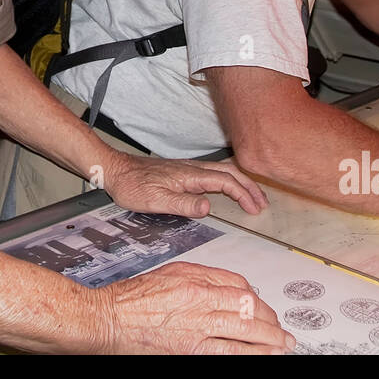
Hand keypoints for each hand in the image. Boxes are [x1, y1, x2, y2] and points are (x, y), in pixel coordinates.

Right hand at [94, 261, 294, 353]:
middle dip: (270, 320)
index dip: (256, 297)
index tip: (262, 307)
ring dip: (269, 339)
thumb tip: (228, 288)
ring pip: (245, 330)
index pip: (238, 285)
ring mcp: (196, 326)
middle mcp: (199, 299)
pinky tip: (262, 356)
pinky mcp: (190, 350)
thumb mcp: (168, 274)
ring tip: (282, 345)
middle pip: (248, 307)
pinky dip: (249, 354)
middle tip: (282, 330)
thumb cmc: (130, 298)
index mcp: (194, 278)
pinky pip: (228, 352)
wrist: (107, 319)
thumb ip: (198, 278)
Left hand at [100, 152, 268, 217]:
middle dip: (250, 186)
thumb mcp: (155, 200)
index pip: (226, 181)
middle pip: (230, 172)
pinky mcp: (182, 171)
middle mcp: (192, 169)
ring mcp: (188, 168)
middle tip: (262, 203)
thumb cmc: (132, 185)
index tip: (254, 209)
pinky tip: (227, 189)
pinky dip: (228, 180)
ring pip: (223, 170)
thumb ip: (183, 204)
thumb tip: (208, 207)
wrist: (116, 170)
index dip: (243, 194)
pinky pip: (213, 172)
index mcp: (190, 175)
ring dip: (241, 182)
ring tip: (252, 196)